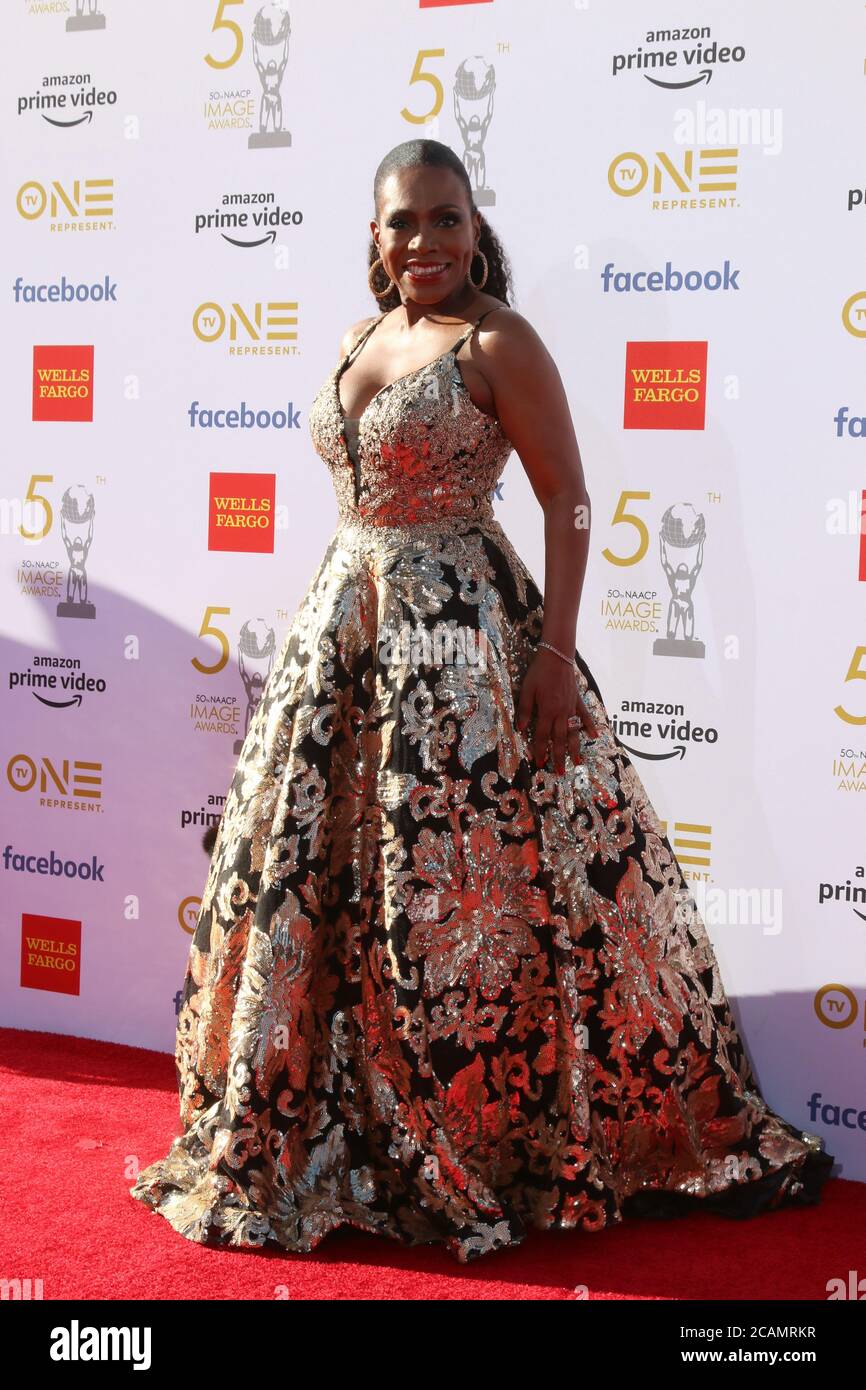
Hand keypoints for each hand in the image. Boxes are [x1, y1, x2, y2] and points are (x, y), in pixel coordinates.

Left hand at [515, 648, 599, 771]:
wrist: (557, 657)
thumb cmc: (539, 673)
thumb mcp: (527, 690)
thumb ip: (524, 710)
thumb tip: (520, 728)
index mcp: (547, 711)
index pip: (542, 736)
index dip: (540, 750)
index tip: (539, 763)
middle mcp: (561, 712)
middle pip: (560, 739)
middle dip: (559, 756)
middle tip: (559, 771)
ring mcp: (571, 708)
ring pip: (574, 732)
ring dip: (575, 748)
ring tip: (577, 762)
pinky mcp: (577, 701)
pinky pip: (585, 716)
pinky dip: (590, 726)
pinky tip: (594, 736)